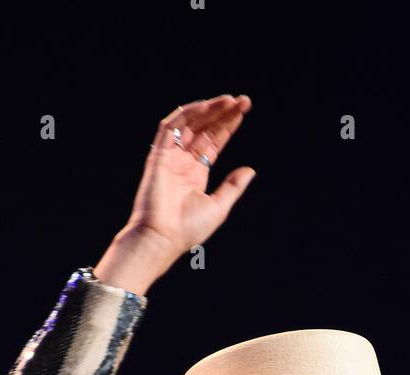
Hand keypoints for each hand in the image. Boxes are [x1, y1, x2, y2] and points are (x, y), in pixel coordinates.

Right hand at [122, 95, 256, 263]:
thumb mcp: (219, 206)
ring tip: (229, 101)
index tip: (243, 110)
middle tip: (242, 100)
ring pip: (190, 123)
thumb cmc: (188, 230)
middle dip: (222, 113)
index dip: (227, 125)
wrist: (163, 238)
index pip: (213, 140)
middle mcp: (183, 161)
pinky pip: (171, 127)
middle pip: (204, 128)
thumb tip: (251, 170)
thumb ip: (233, 186)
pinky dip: (187, 115)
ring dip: (208, 110)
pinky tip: (206, 107)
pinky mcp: (158, 155)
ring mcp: (170, 156)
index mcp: (196, 172)